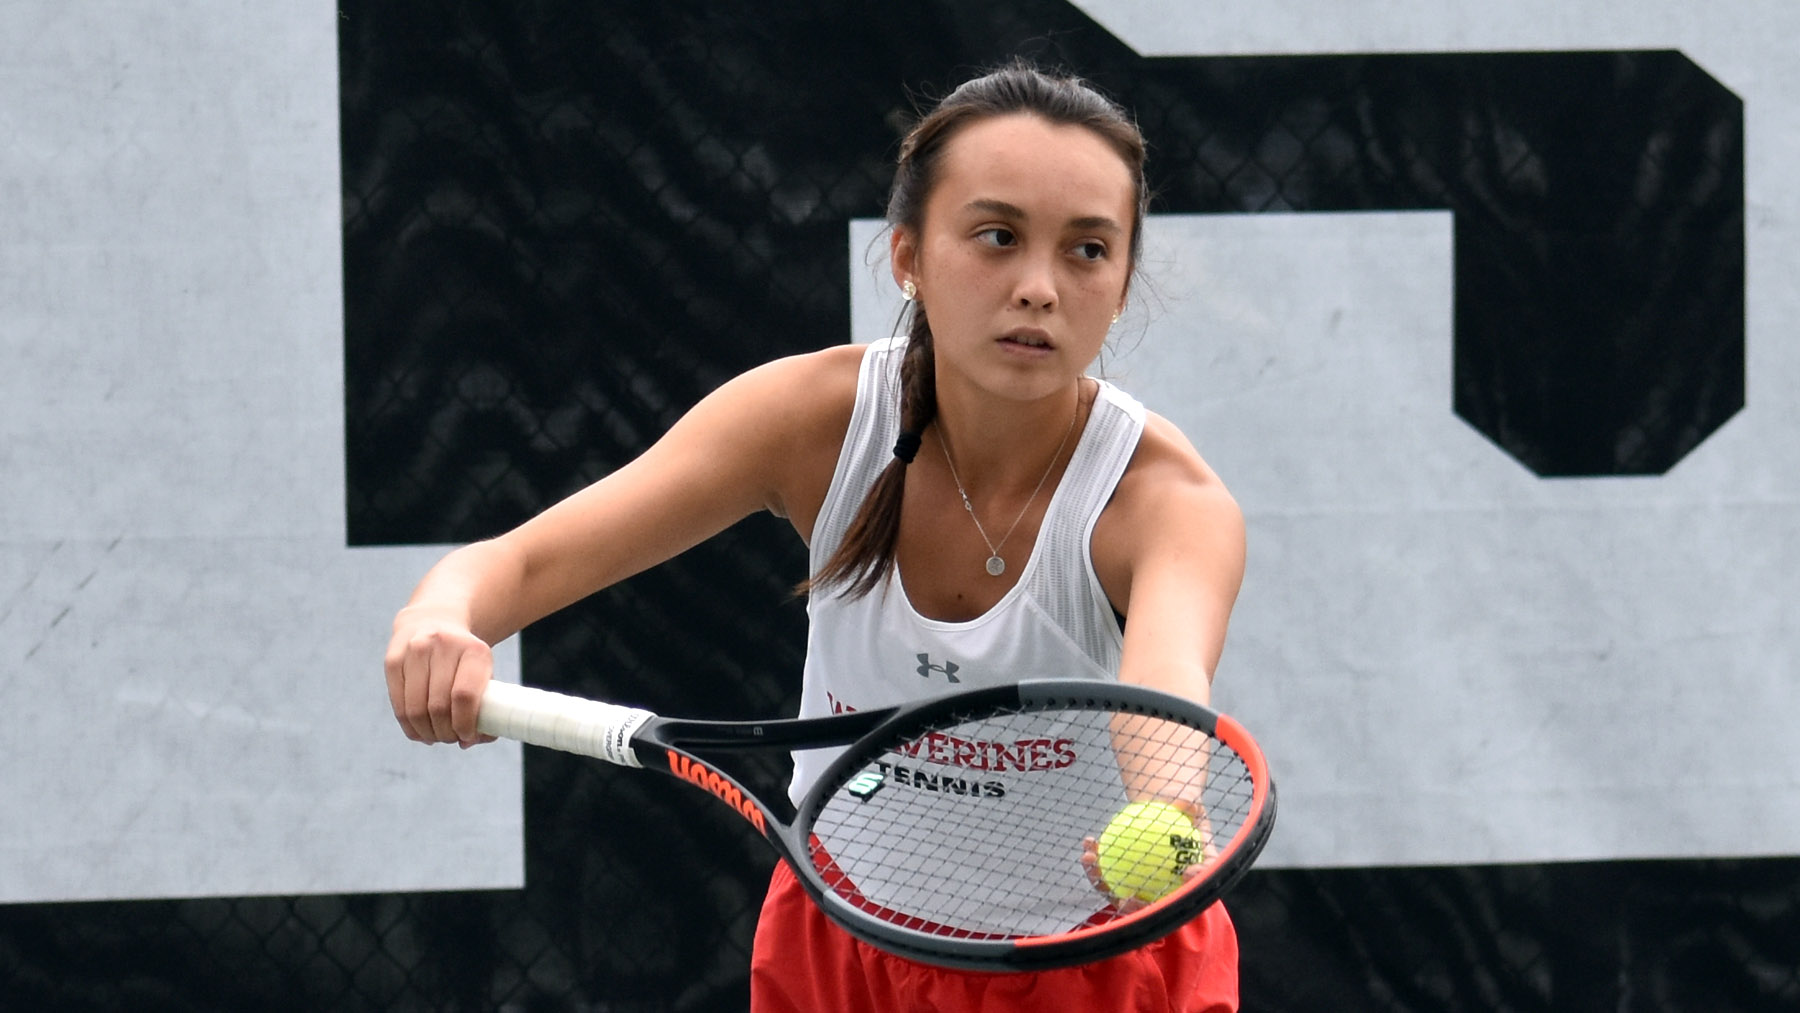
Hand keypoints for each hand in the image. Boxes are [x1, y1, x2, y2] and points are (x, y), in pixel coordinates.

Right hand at [384, 606, 497, 747]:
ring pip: (415, 709)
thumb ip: (484, 706)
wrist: (435, 620)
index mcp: (474, 650)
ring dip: (426, 732)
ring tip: (435, 737)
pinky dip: (409, 726)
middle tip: (451, 739)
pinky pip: (398, 704)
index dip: (465, 724)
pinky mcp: (393, 659)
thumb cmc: (464, 658)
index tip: (467, 736)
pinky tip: (419, 731)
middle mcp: (443, 646)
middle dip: (445, 733)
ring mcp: (414, 650)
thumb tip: (469, 742)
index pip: (465, 696)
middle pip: (438, 706)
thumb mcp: (483, 671)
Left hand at [1079, 799, 1215, 911]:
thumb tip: (1184, 803)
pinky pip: (1108, 874)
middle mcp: (1168, 891)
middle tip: (1126, 900)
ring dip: (1103, 882)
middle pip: (1153, 907)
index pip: (1194, 890)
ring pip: (1121, 894)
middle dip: (1138, 911)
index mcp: (1193, 879)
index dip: (1187, 894)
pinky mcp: (1123, 880)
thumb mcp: (1190, 802)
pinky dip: (1096, 863)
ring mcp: (1143, 888)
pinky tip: (1089, 845)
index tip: (1175, 880)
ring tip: (1091, 862)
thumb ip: (1189, 803)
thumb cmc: (1183, 808)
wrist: (1165, 810)